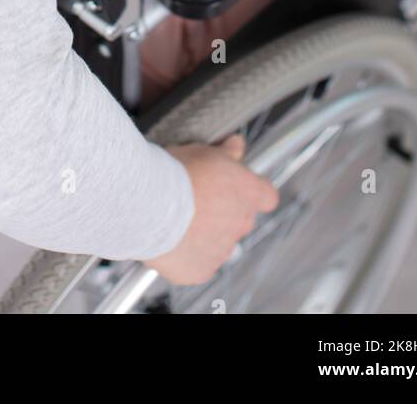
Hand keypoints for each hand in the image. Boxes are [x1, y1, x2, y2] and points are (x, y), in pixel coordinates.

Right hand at [141, 134, 279, 287]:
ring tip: (178, 219)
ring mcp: (222, 249)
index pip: (267, 196)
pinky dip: (189, 254)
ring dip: (206, 233)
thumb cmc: (174, 174)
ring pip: (220, 242)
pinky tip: (171, 238)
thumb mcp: (202, 151)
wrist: (149, 204)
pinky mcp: (202, 269)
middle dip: (225, 212)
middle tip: (199, 199)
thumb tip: (236, 146)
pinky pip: (200, 263)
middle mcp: (241, 223)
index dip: (253, 191)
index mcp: (247, 192)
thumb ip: (225, 152)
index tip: (238, 187)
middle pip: (241, 219)